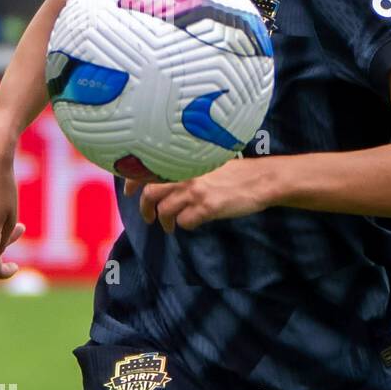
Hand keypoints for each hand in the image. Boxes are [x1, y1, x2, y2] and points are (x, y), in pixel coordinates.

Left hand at [128, 157, 271, 232]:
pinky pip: (185, 222)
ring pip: (165, 211)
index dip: (132, 182)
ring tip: (170, 227)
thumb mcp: (209, 163)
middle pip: (150, 194)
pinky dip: (185, 225)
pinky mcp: (207, 208)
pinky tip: (193, 223)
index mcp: (184, 163)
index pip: (148, 170)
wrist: (261, 180)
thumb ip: (188, 170)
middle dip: (146, 209)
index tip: (129, 191)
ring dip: (165, 222)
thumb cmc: (238, 172)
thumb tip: (167, 181)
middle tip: (149, 217)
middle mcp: (186, 175)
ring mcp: (195, 192)